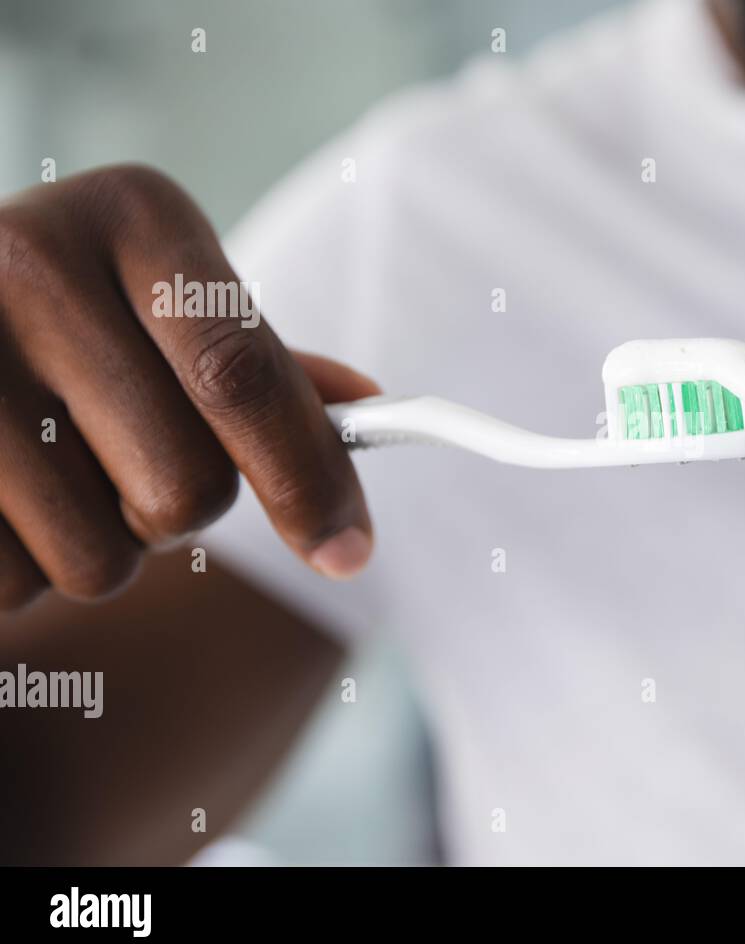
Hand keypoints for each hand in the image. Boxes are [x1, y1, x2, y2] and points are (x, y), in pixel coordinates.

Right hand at [0, 165, 377, 608]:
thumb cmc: (68, 318)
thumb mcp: (160, 300)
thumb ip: (256, 361)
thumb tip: (365, 404)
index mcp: (132, 215)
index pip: (244, 376)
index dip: (307, 479)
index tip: (349, 552)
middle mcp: (30, 262)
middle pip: (187, 486)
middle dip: (181, 509)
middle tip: (126, 454)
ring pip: (102, 558)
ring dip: (99, 543)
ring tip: (43, 462)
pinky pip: (15, 584)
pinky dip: (21, 567)